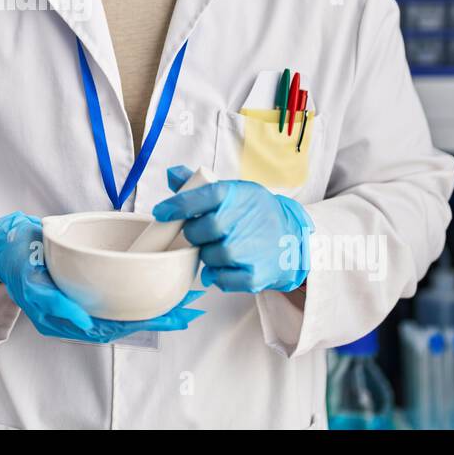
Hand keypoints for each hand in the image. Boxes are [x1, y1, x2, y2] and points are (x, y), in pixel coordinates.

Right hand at [0, 211, 204, 342]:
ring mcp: (82, 298)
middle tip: (189, 310)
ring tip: (184, 300)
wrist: (7, 242)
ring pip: (124, 309)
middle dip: (157, 317)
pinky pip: (117, 292)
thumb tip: (83, 321)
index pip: (110, 328)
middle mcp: (77, 313)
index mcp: (64, 320)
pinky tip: (158, 283)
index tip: (170, 318)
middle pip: (124, 321)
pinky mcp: (87, 282)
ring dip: (154, 305)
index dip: (142, 325)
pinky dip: (140, 290)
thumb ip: (53, 302)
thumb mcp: (29, 280)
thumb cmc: (17, 260)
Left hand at [152, 166, 314, 293]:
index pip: (199, 197)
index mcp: (235, 195)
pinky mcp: (254, 275)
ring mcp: (249, 249)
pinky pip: (221, 280)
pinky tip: (227, 266)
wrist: (292, 238)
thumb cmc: (255, 213)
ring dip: (208, 255)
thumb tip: (172, 175)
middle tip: (203, 233)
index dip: (176, 206)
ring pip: (208, 257)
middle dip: (194, 234)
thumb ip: (199, 186)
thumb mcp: (234, 192)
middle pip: (198, 231)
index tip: (161, 212)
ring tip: (221, 247)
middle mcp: (242, 221)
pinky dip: (219, 275)